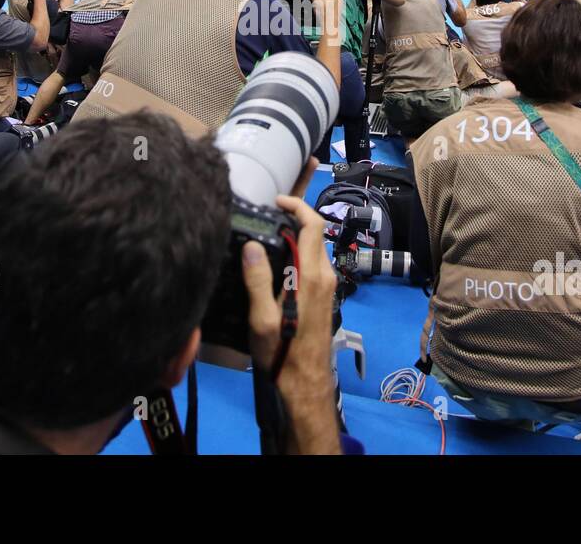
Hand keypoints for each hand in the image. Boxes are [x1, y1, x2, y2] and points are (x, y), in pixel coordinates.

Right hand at [242, 195, 336, 411]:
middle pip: (316, 233)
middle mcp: (325, 276)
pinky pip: (314, 263)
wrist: (306, 381)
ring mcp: (328, 285)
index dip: (297, 206)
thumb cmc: (282, 352)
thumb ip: (257, 281)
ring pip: (315, 248)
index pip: (313, 226)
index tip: (277, 200)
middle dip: (294, 218)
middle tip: (266, 216)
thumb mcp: (261, 319)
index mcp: (311, 276)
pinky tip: (277, 262)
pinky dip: (299, 252)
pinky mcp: (325, 295)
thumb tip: (252, 245)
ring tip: (267, 236)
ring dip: (296, 236)